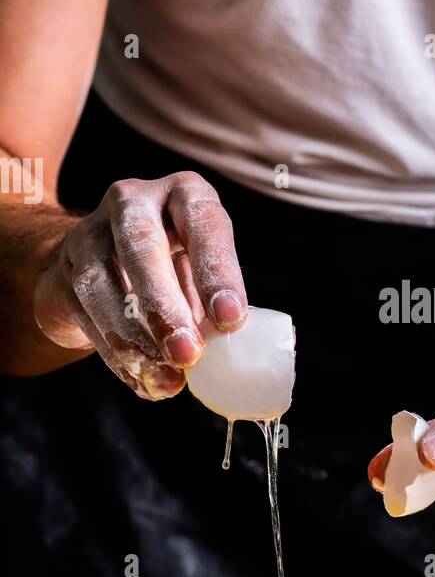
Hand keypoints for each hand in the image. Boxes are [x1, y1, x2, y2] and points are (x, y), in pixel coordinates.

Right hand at [33, 172, 246, 398]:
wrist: (99, 261)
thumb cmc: (171, 266)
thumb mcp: (198, 270)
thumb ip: (209, 300)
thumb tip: (224, 344)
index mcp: (182, 193)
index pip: (203, 221)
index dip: (217, 270)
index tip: (231, 318)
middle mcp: (132, 201)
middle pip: (141, 246)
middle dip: (165, 306)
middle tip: (187, 353)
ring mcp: (89, 233)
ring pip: (102, 284)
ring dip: (136, 340)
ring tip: (167, 380)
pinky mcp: (62, 270)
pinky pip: (85, 315)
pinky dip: (117, 356)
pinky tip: (143, 383)